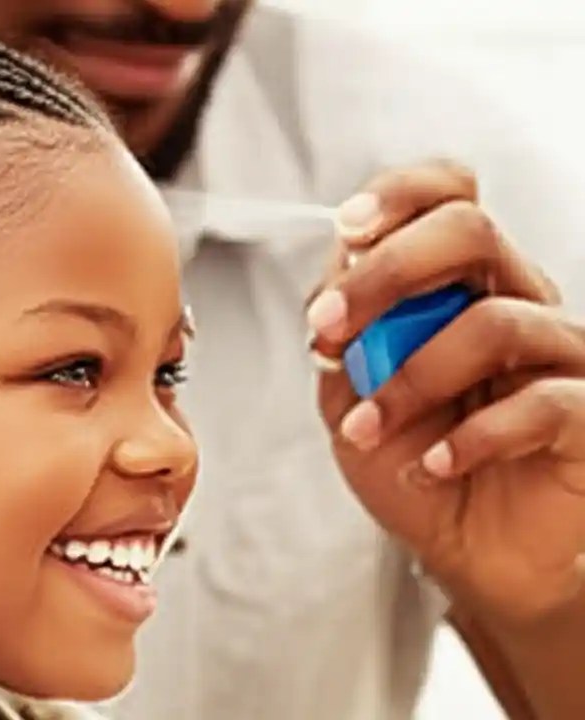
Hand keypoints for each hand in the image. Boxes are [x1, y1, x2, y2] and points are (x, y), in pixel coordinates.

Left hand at [309, 160, 584, 629]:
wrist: (470, 552)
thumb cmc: (416, 461)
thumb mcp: (353, 395)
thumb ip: (345, 335)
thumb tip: (334, 277)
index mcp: (461, 282)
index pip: (450, 195)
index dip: (400, 194)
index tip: (347, 229)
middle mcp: (518, 300)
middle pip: (471, 230)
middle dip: (386, 273)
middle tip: (330, 329)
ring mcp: (561, 355)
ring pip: (496, 323)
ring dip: (410, 379)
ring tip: (365, 429)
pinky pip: (542, 405)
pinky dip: (471, 439)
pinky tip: (431, 467)